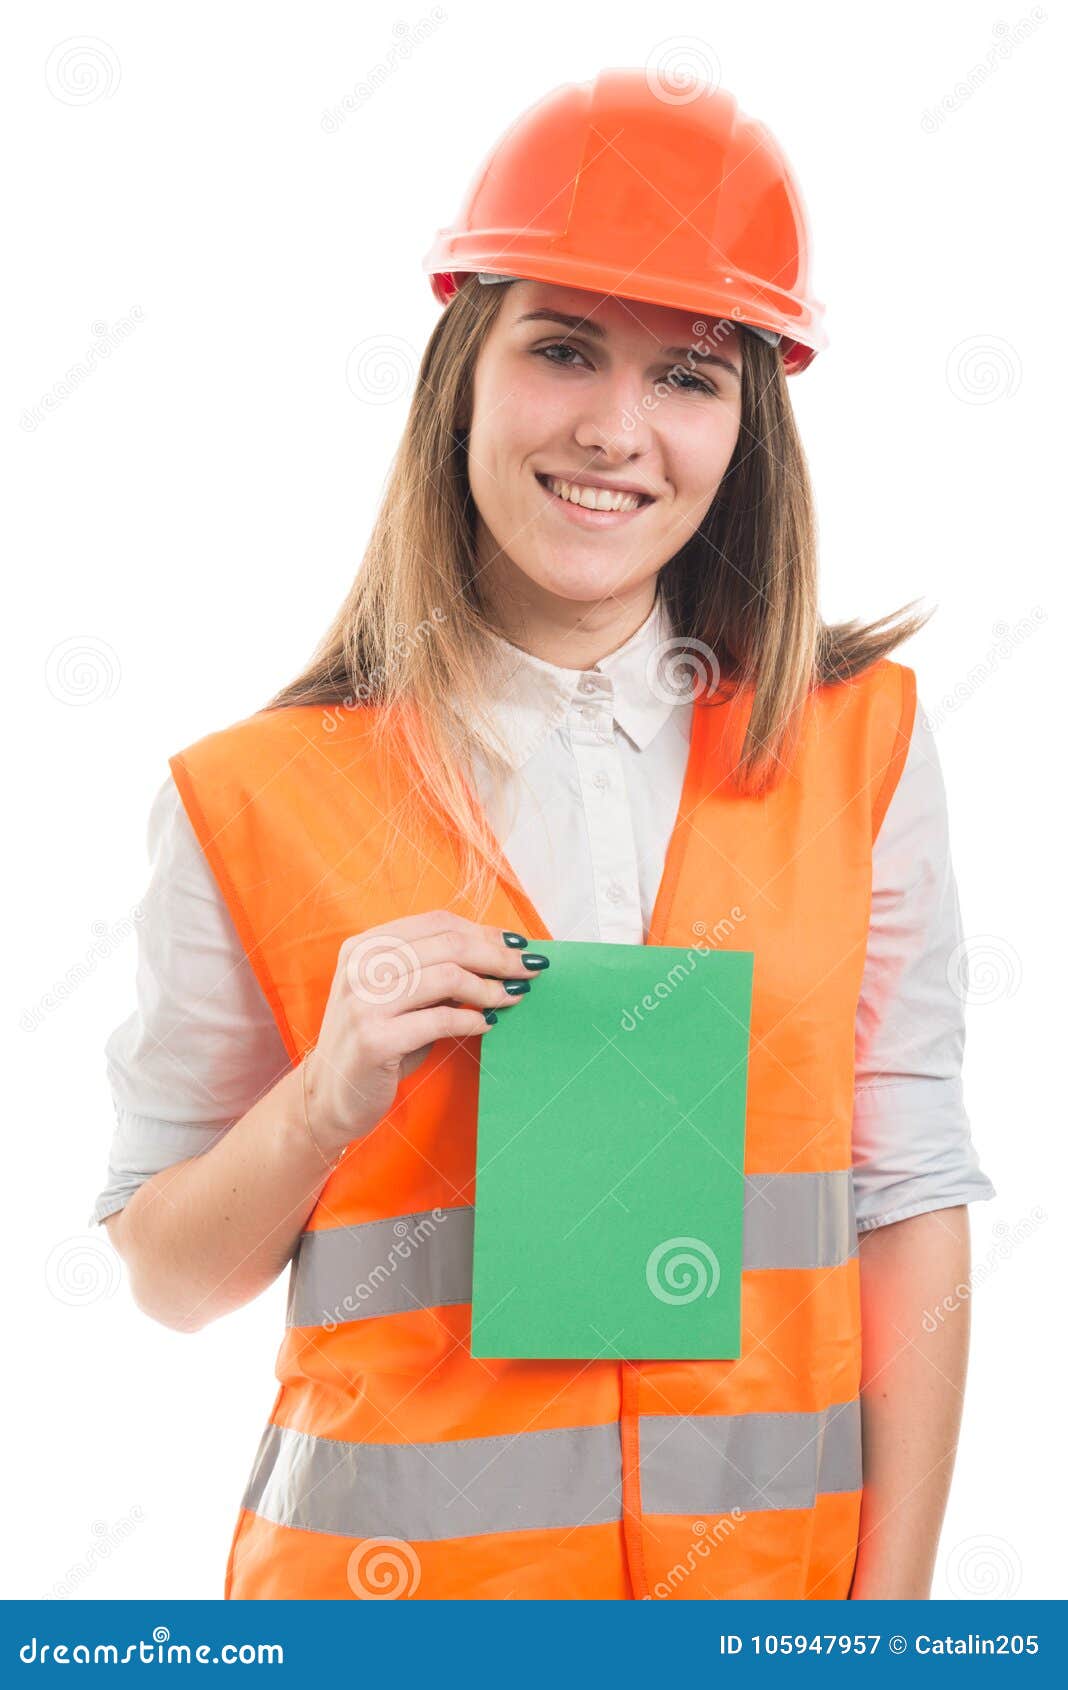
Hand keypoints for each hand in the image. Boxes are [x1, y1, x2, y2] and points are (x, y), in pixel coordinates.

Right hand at [303, 909, 546, 1154]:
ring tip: (513, 997)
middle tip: (530, 969)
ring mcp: (363, 1003)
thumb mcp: (399, 996)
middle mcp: (360, 967)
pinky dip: (472, 1019)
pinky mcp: (374, 1040)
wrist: (329, 1095)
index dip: (484, 931)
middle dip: (498, 956)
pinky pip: (439, 1020)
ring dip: (490, 988)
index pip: (436, 922)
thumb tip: (502, 954)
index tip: (518, 945)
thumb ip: (436, 971)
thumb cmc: (377, 1041)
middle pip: (448, 944)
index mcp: (364, 946)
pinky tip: (488, 1024)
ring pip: (447, 977)